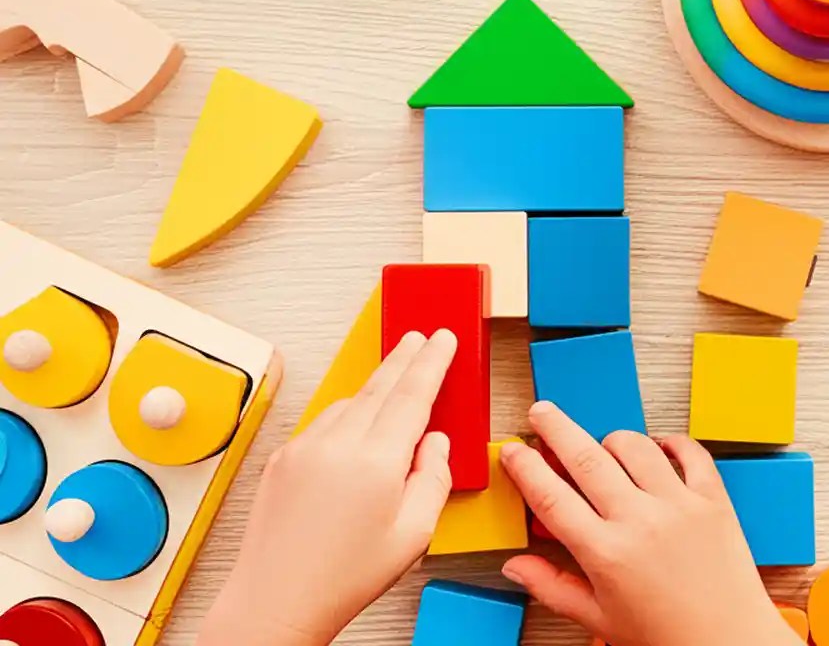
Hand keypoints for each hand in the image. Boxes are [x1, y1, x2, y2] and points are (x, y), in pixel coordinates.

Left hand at [198, 330, 458, 645]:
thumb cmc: (344, 579)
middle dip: (405, 358)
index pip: (412, 395)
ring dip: (376, 387)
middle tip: (421, 338)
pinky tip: (359, 426)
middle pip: (380, 386)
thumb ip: (434, 480)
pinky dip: (347, 415)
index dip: (432, 363)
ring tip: (396, 379)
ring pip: (350, 402)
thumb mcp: (413, 535)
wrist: (276, 601)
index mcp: (376, 464)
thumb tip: (436, 444)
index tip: (442, 341)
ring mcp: (304, 449)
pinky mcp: (282, 458)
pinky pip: (324, 422)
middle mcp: (337, 446)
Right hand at [499, 402, 803, 645]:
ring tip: (600, 446)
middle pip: (586, 458)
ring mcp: (679, 505)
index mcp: (606, 554)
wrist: (730, 643)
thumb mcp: (599, 617)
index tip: (513, 450)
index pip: (551, 497)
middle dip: (557, 429)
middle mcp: (640, 521)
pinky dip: (669, 442)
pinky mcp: (713, 499)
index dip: (525, 467)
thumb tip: (515, 565)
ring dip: (610, 439)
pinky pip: (689, 451)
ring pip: (634, 446)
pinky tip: (656, 447)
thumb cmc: (667, 637)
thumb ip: (553, 586)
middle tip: (541, 413)